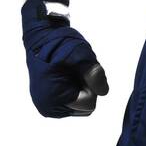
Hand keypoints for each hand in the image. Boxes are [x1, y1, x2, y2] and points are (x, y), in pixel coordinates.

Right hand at [21, 0, 109, 117]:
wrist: (41, 38)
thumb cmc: (59, 43)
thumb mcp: (81, 54)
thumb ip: (93, 73)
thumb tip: (104, 92)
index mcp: (52, 99)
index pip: (88, 105)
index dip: (90, 86)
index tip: (80, 71)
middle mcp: (48, 108)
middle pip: (85, 107)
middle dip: (86, 89)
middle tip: (76, 70)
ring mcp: (48, 106)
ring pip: (81, 105)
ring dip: (82, 89)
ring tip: (70, 72)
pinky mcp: (50, 103)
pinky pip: (74, 102)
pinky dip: (76, 90)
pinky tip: (67, 76)